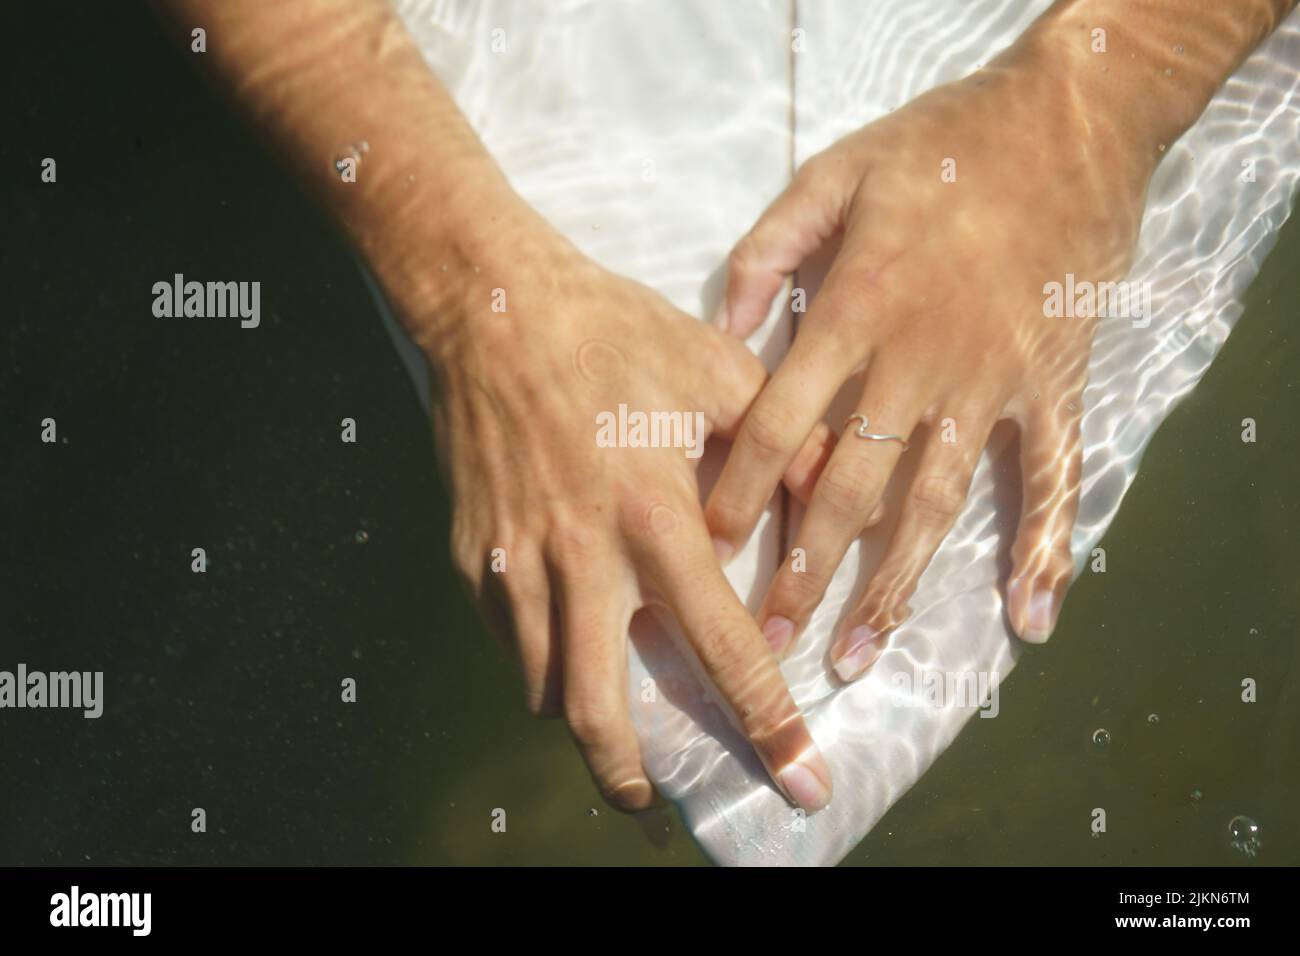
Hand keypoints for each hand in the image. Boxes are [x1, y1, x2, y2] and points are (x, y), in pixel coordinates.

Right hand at [391, 201, 833, 811]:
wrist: (490, 304)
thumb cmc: (611, 333)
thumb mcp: (716, 370)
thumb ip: (783, 445)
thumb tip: (834, 497)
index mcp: (652, 515)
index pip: (719, 645)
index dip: (765, 722)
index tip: (799, 781)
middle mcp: (579, 555)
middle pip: (595, 707)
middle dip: (629, 777)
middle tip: (656, 810)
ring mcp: (512, 558)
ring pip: (539, 684)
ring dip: (581, 721)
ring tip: (613, 732)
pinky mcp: (469, 551)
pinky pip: (506, 633)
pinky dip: (539, 657)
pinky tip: (565, 639)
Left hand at [706, 43, 1158, 680]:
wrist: (1067, 126)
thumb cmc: (939, 147)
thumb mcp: (834, 173)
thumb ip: (769, 250)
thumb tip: (720, 328)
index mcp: (856, 312)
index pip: (778, 425)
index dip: (738, 494)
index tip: (706, 553)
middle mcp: (917, 364)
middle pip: (847, 487)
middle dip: (801, 570)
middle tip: (766, 640)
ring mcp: (991, 383)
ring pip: (932, 503)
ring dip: (891, 587)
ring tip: (854, 653)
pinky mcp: (1052, 386)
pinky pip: (1049, 477)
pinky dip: (1045, 548)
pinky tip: (1030, 619)